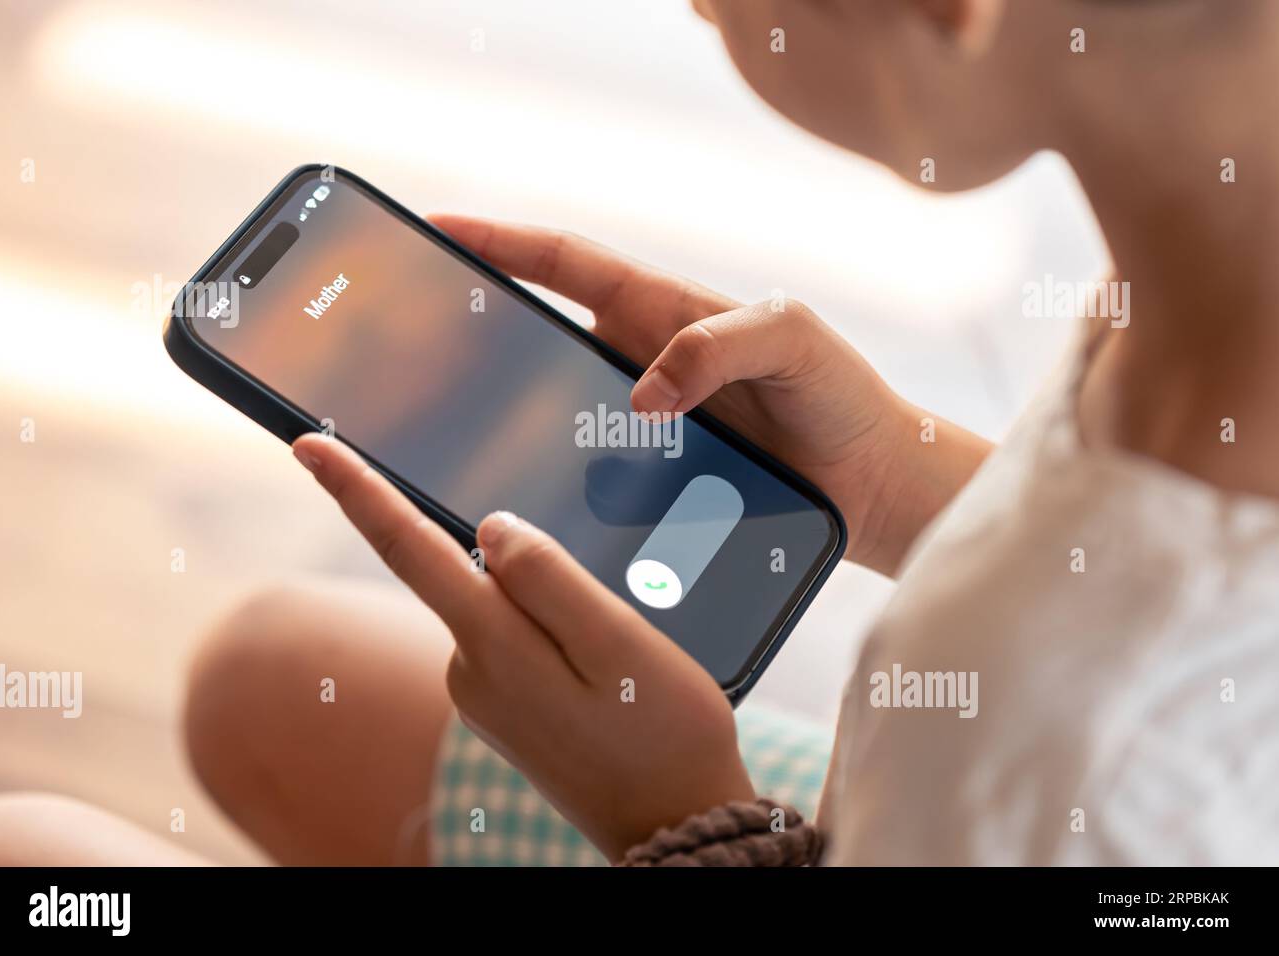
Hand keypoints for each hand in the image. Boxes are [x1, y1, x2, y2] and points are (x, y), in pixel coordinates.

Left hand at [292, 434, 754, 860]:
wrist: (673, 825)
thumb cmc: (660, 732)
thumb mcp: (618, 641)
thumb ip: (549, 578)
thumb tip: (490, 526)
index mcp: (494, 646)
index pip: (409, 549)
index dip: (358, 492)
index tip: (308, 446)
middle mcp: (469, 672)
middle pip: (476, 573)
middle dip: (533, 569)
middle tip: (614, 628)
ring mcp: (483, 696)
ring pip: (505, 609)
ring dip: (558, 612)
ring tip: (623, 666)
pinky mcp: (503, 710)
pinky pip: (518, 643)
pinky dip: (557, 639)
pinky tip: (605, 680)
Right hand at [429, 215, 991, 575]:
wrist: (872, 486)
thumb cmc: (842, 398)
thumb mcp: (794, 341)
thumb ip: (723, 345)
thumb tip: (644, 393)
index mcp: (665, 309)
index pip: (568, 262)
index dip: (502, 240)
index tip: (440, 225)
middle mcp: (642, 358)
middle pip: (541, 330)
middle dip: (476, 322)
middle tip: (412, 333)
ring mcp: (642, 418)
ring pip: (555, 404)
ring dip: (503, 408)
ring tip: (442, 422)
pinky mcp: (650, 474)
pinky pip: (585, 467)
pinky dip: (549, 473)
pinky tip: (518, 501)